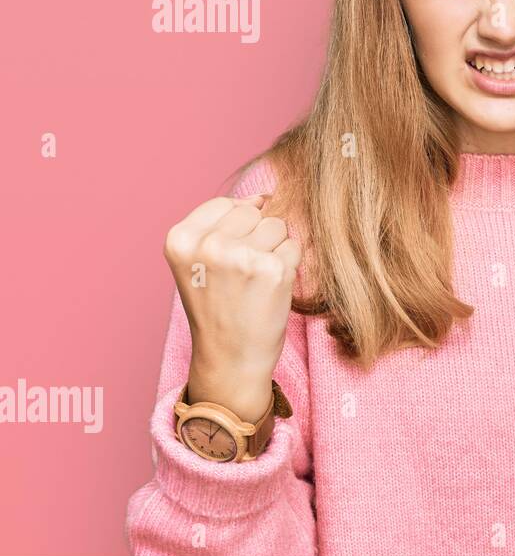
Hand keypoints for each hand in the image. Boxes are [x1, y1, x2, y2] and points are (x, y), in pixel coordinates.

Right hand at [164, 193, 301, 421]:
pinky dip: (289, 266)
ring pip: (277, 227)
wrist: (231, 358)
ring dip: (275, 251)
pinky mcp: (273, 270)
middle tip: (243, 276)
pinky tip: (271, 289)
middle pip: (254, 213)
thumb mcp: (199, 262)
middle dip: (257, 238)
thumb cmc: (218, 308)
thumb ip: (222, 224)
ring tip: (256, 282)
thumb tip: (263, 197)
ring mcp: (242, 256)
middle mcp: (208, 245)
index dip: (238, 228)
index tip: (230, 259)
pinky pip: (294, 247)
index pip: (227, 205)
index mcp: (180, 240)